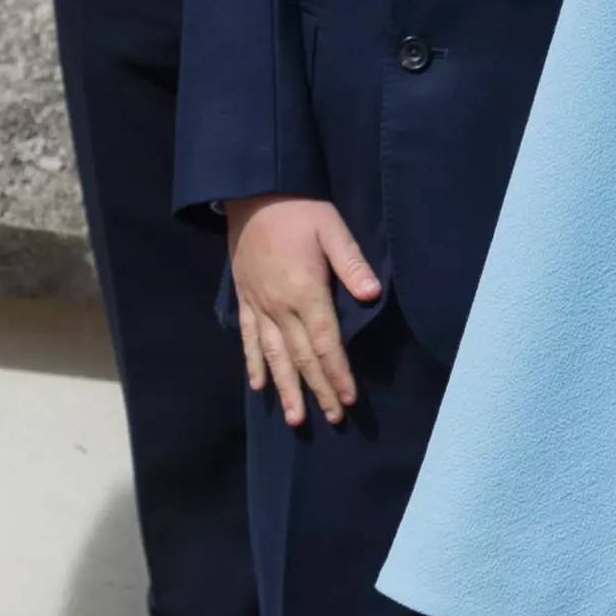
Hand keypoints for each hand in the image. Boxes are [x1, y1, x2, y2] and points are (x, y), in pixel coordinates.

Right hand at [227, 193, 381, 427]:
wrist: (252, 196)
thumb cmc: (298, 211)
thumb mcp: (331, 228)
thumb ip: (350, 262)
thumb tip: (371, 294)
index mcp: (304, 290)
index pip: (325, 342)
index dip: (337, 372)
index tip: (349, 398)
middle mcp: (279, 306)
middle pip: (301, 357)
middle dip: (318, 389)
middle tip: (332, 417)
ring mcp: (259, 306)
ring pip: (274, 356)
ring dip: (286, 389)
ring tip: (296, 419)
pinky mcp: (244, 301)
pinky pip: (248, 340)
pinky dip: (254, 364)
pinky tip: (259, 386)